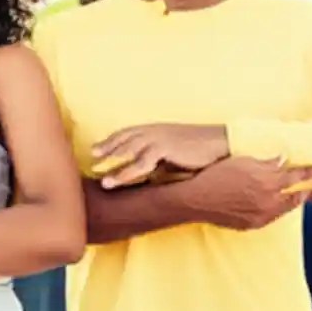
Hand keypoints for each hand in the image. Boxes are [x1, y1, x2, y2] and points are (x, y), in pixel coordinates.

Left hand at [93, 124, 229, 187]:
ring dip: (111, 164)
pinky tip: (115, 181)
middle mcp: (152, 131)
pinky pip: (140, 163)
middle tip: (91, 158)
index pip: (126, 133)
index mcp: (154, 129)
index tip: (95, 149)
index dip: (111, 141)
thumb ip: (158, 158)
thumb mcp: (174, 152)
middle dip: (106, 149)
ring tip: (99, 177)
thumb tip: (146, 172)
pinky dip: (125, 172)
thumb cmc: (199, 150)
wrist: (220, 143)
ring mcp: (157, 139)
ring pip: (127, 151)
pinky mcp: (164, 149)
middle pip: (123, 139)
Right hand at [185, 157, 311, 229]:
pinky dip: (274, 209)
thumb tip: (282, 159)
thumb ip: (266, 162)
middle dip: (303, 190)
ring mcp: (262, 216)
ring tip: (288, 193)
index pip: (297, 176)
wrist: (197, 199)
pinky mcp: (252, 225)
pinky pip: (270, 217)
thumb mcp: (242, 161)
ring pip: (283, 208)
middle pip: (295, 196)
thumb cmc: (217, 175)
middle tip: (309, 186)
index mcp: (269, 182)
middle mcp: (270, 201)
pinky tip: (267, 203)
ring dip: (288, 200)